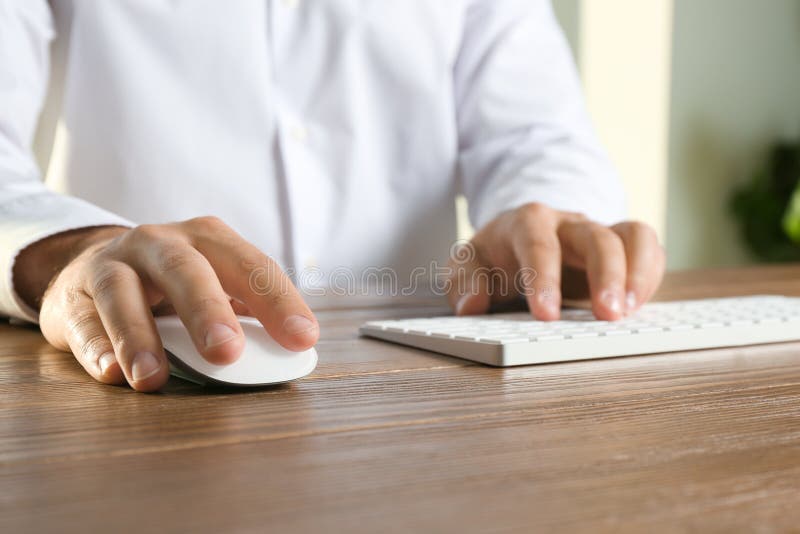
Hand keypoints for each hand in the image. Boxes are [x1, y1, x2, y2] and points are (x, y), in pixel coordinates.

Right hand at [14, 217, 317, 391]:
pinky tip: (111, 374)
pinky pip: (83, 320)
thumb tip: (295, 353)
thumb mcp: (215, 285)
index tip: (302, 339)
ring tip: (152, 379)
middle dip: (208, 311)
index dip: (279, 301)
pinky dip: (96, 347)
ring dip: (138, 337)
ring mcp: (114, 264)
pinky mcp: (74, 294)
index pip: (251, 266)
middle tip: (227, 353)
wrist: (95, 266)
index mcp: (209, 239)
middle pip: (187, 270)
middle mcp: (162, 243)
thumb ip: (248, 313)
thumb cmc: (174, 285)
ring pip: (123, 293)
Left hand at [447, 203, 664, 320]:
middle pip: (595, 236)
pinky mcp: (621, 246)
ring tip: (630, 312)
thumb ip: (464, 282)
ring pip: (633, 235)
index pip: (538, 244)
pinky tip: (638, 306)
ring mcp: (598, 231)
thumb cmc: (494, 256)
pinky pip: (648, 248)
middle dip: (606, 275)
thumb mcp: (468, 266)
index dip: (544, 279)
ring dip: (638, 272)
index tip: (546, 316)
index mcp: (527, 223)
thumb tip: (471, 305)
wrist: (516, 240)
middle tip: (607, 316)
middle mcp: (567, 223)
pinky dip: (650, 274)